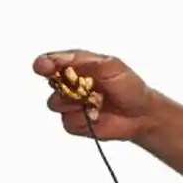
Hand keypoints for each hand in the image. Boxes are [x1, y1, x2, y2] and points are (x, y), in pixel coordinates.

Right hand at [33, 50, 156, 140]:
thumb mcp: (111, 66)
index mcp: (78, 65)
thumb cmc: (128, 87)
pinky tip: (97, 116)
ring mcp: (71, 104)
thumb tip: (62, 59)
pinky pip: (67, 122)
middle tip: (81, 89)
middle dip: (62, 87)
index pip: (54, 61)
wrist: (140, 114)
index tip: (42, 66)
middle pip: (51, 83)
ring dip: (73, 104)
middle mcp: (70, 84)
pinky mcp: (74, 123)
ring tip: (95, 102)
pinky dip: (82, 120)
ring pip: (55, 103)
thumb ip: (85, 61)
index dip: (45, 63)